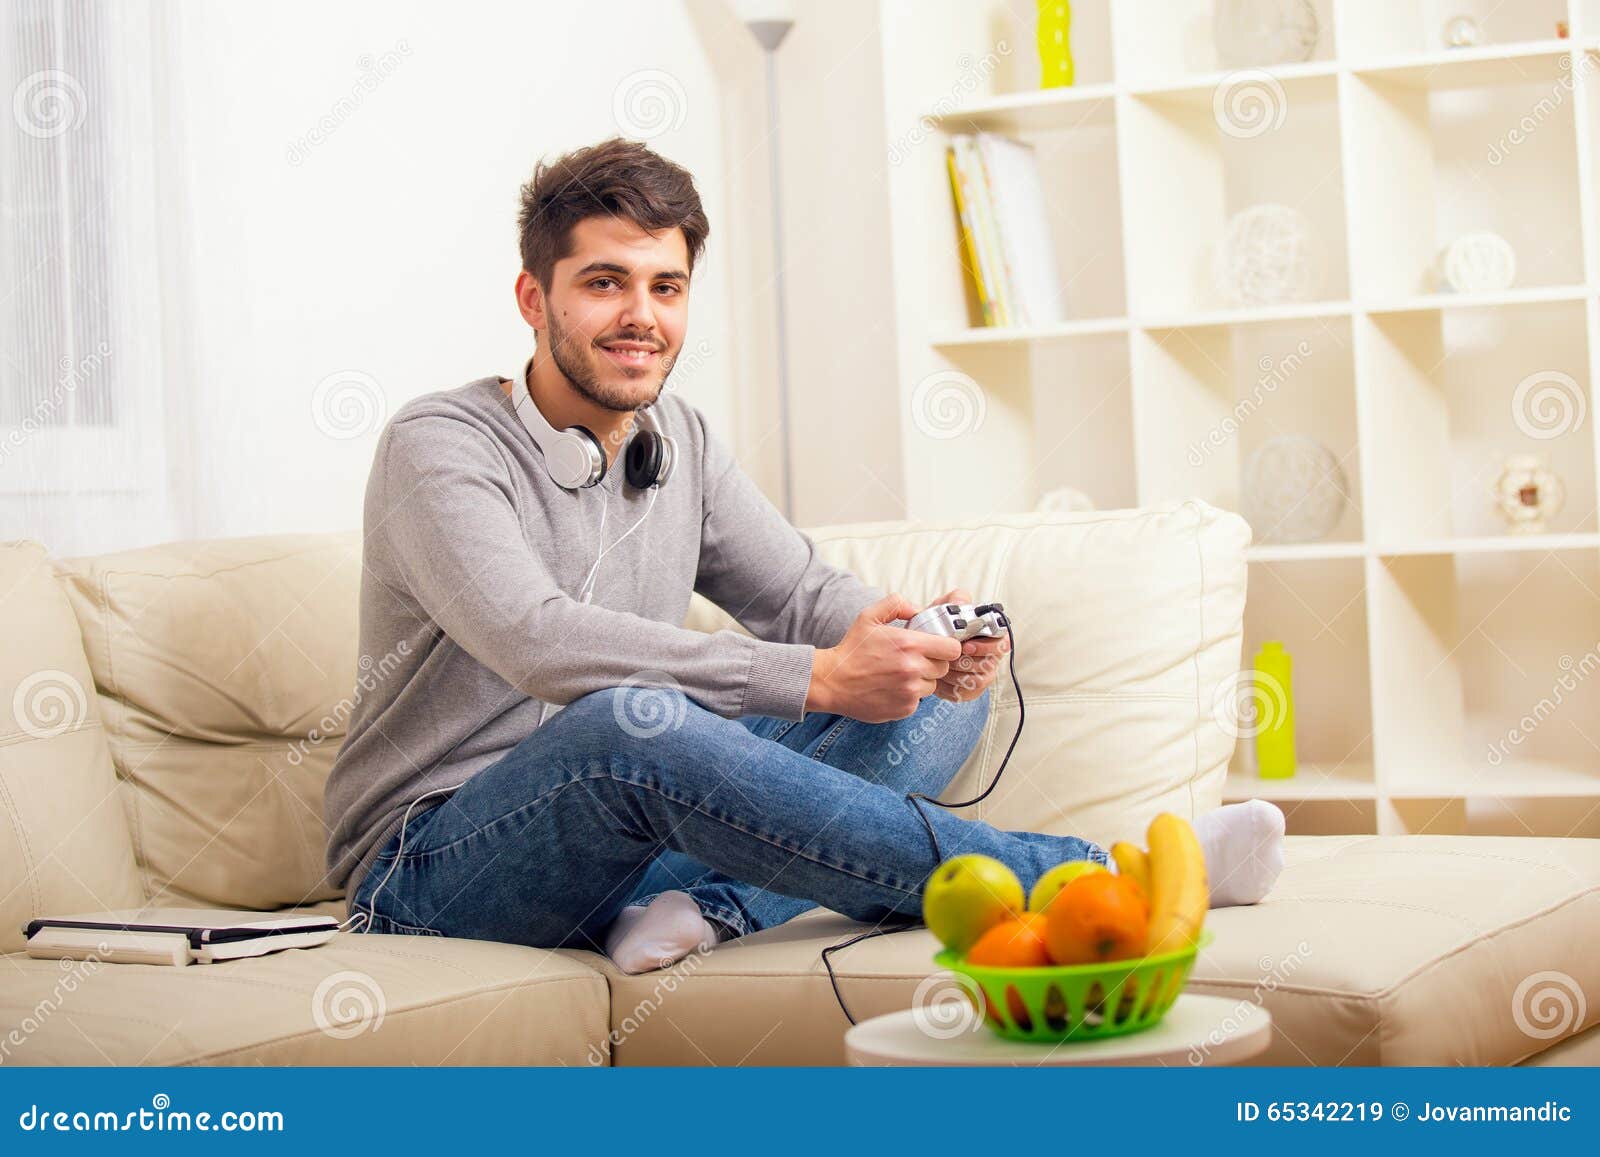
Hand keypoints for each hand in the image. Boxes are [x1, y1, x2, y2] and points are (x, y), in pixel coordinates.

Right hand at [807, 594, 962, 722]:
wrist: (832, 682)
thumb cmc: (852, 649)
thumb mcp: (869, 616)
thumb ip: (896, 604)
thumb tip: (918, 609)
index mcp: (910, 644)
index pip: (952, 649)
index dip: (946, 647)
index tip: (936, 647)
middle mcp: (913, 669)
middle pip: (943, 668)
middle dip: (932, 663)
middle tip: (912, 660)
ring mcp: (910, 692)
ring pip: (932, 686)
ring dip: (921, 681)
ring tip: (898, 675)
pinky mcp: (904, 709)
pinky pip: (918, 701)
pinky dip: (908, 696)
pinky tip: (891, 688)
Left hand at [926, 588, 1009, 702]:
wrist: (924, 646)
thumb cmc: (940, 625)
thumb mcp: (945, 606)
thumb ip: (955, 599)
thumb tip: (960, 603)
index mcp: (990, 636)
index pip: (1003, 643)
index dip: (986, 647)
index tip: (967, 646)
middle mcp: (990, 657)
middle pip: (988, 664)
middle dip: (965, 661)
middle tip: (948, 657)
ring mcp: (982, 675)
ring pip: (976, 680)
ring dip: (956, 674)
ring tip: (941, 665)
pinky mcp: (970, 690)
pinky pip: (964, 693)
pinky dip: (949, 687)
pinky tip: (939, 678)